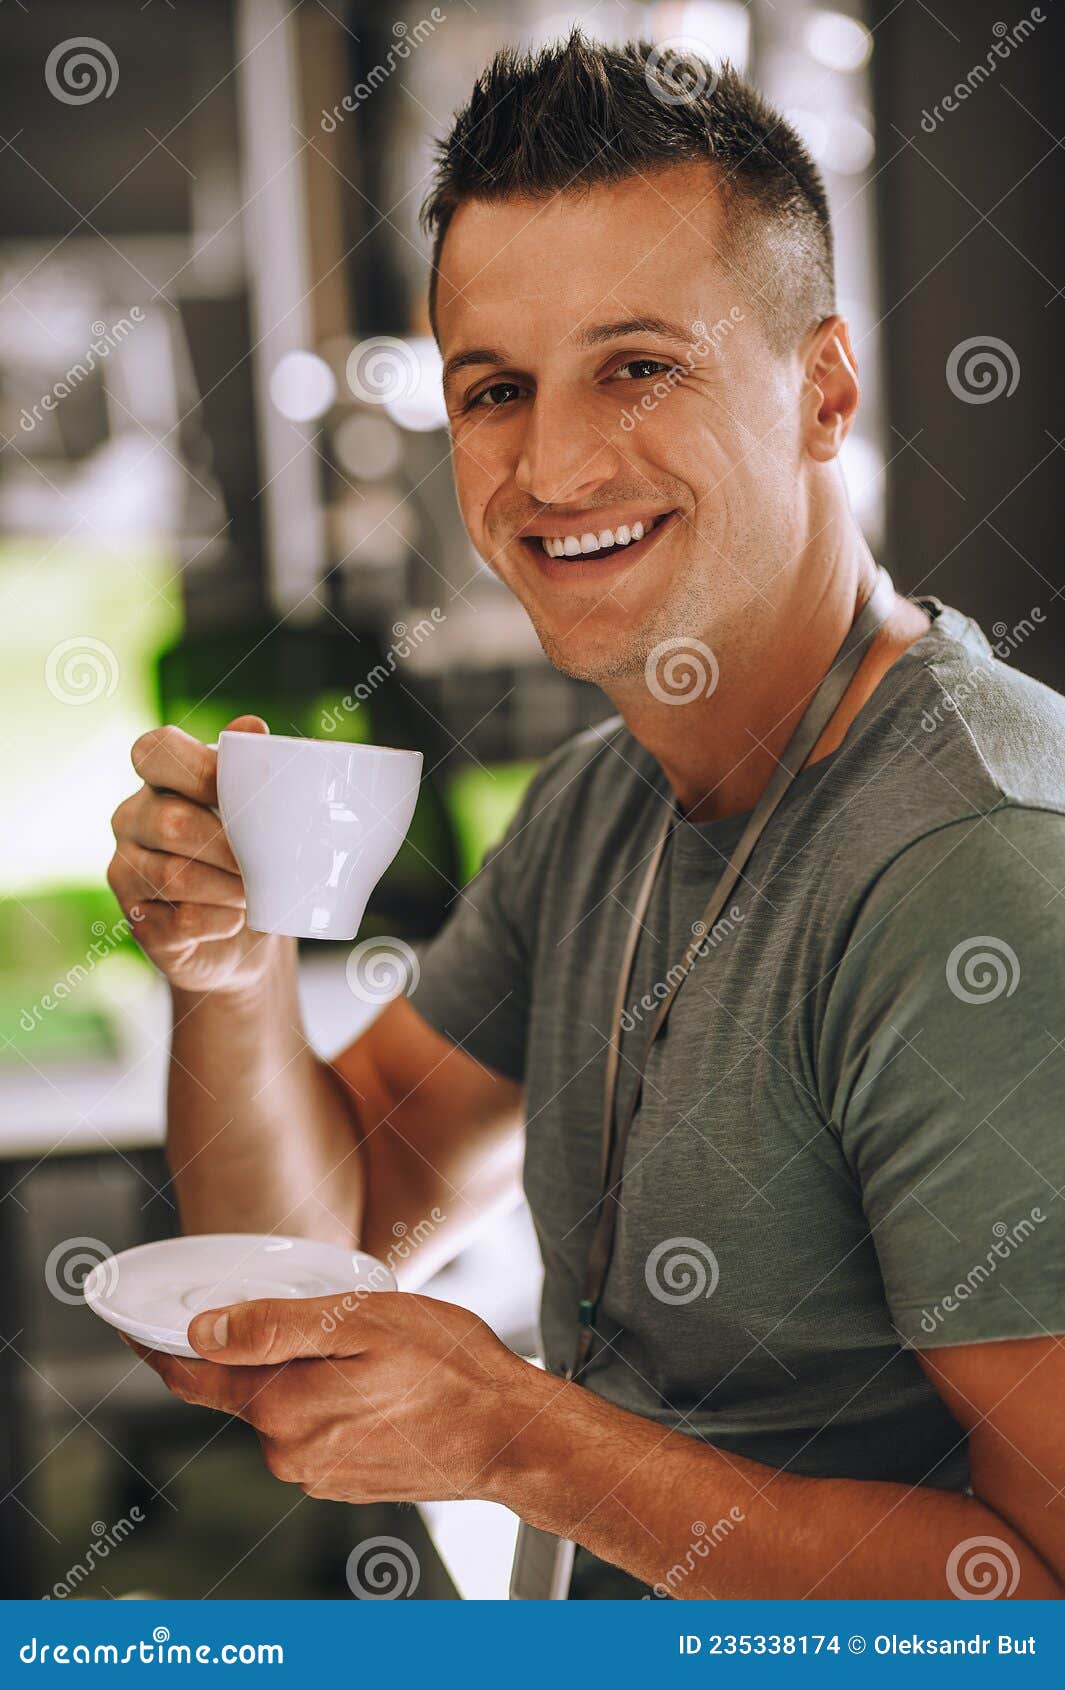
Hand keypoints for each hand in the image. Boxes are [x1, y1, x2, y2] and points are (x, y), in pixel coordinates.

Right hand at [108, 716, 282, 994]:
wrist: (250, 933)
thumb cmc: (253, 856)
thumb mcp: (259, 810)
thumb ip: (252, 768)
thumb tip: (251, 727)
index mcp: (159, 780)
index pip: (153, 751)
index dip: (196, 767)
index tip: (238, 792)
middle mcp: (132, 819)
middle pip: (171, 822)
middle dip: (230, 846)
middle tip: (268, 861)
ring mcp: (126, 872)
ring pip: (175, 876)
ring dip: (230, 887)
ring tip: (257, 891)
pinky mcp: (140, 923)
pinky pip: (182, 921)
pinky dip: (222, 921)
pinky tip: (236, 918)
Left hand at [126, 1291, 552, 1503]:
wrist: (508, 1435)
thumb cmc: (450, 1370)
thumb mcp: (361, 1320)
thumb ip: (276, 1326)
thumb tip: (205, 1330)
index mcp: (283, 1407)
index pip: (193, 1378)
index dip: (159, 1348)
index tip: (135, 1327)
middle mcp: (288, 1450)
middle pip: (242, 1388)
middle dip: (258, 1350)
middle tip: (313, 1314)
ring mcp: (316, 1472)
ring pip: (281, 1408)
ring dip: (299, 1375)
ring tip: (362, 1348)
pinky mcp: (343, 1480)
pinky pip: (313, 1429)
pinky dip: (326, 1400)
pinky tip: (374, 1383)